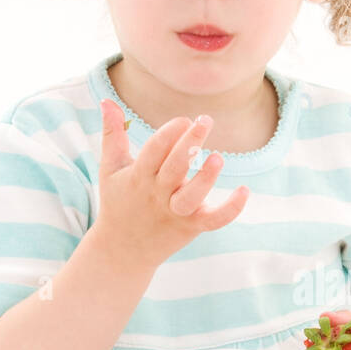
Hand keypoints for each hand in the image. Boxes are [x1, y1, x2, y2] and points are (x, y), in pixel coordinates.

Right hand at [94, 101, 247, 269]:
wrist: (122, 249)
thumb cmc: (118, 201)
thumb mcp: (110, 167)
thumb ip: (112, 133)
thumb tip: (106, 99)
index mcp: (139, 176)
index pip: (154, 151)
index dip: (169, 134)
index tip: (183, 120)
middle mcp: (157, 194)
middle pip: (174, 168)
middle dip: (189, 144)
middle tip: (204, 121)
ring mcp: (175, 212)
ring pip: (191, 196)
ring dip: (206, 178)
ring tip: (217, 157)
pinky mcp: (191, 227)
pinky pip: (213, 220)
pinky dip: (231, 209)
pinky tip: (244, 190)